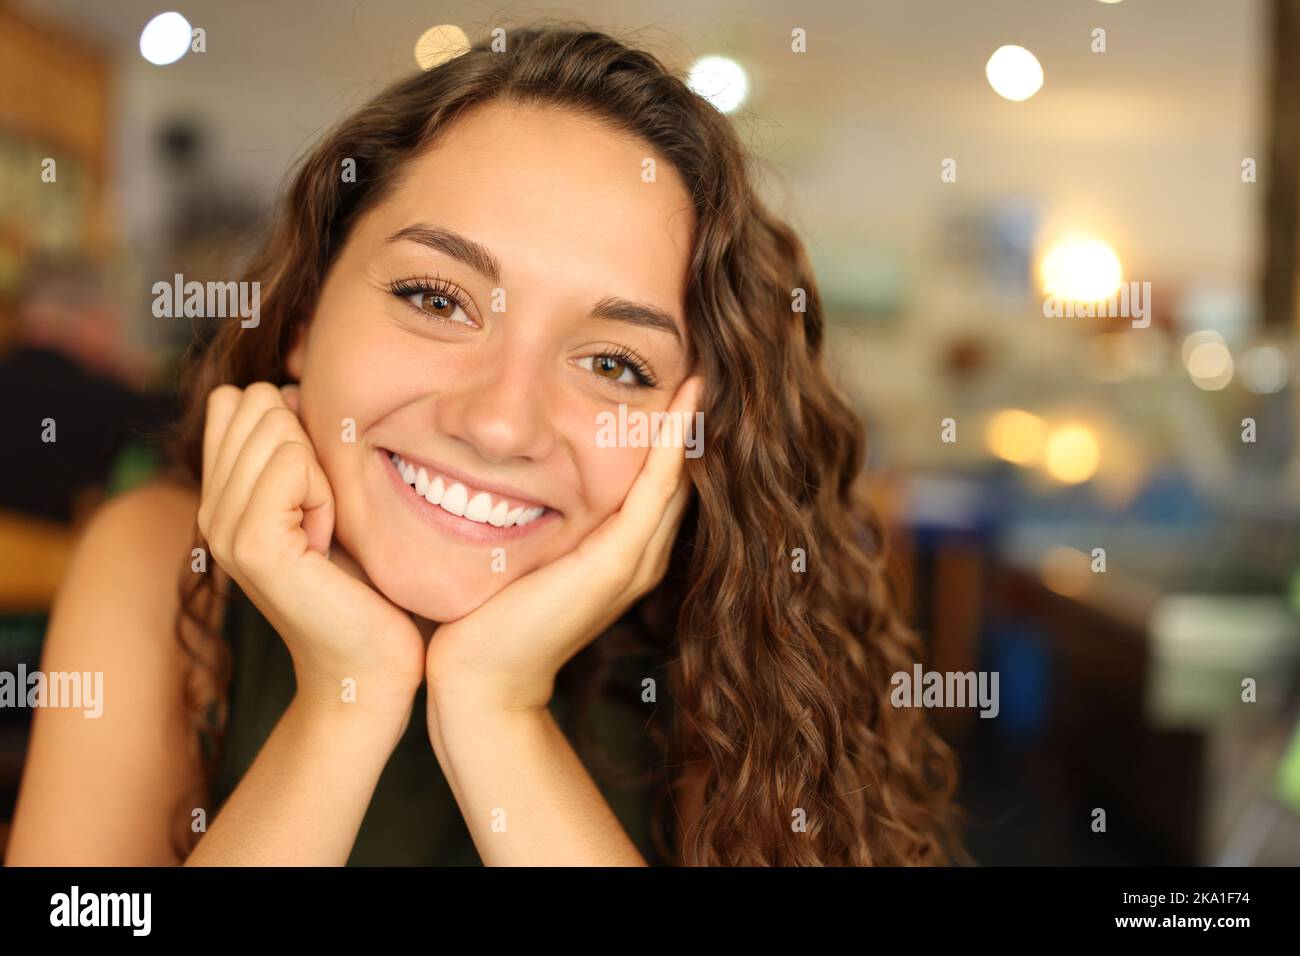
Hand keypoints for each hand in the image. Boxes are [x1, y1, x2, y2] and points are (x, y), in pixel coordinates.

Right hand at [198, 382, 425, 715]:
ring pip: (276, 425)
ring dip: (322, 470)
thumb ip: (300, 446)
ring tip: (328, 530)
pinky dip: (326, 490)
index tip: (321, 490)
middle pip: (257, 402)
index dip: (294, 425)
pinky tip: (328, 539)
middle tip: (327, 514)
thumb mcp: (329, 499)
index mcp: (222, 495)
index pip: (239, 399)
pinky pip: (291, 460)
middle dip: (311, 444)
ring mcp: (222, 527)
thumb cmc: (367, 582)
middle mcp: (209, 508)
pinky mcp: (250, 544)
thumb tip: (291, 387)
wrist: (371, 663)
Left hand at [424, 376, 702, 720]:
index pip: (661, 472)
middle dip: (695, 413)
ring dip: (695, 418)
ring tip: (711, 363)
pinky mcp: (618, 562)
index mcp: (624, 548)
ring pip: (680, 473)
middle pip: (683, 469)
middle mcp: (642, 552)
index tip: (682, 364)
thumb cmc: (486, 611)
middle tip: (712, 351)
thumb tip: (511, 458)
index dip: (675, 423)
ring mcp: (636, 558)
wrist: (478, 678)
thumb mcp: (523, 545)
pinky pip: (657, 488)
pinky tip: (687, 399)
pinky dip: (674, 443)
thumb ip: (538, 508)